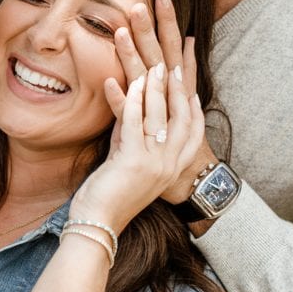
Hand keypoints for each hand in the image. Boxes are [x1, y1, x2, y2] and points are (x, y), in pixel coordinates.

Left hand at [70, 62, 204, 233]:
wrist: (97, 225)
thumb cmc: (108, 196)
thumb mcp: (127, 161)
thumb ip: (132, 137)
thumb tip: (132, 108)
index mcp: (171, 170)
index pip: (194, 134)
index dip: (195, 109)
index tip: (192, 88)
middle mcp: (168, 166)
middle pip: (182, 119)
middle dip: (179, 90)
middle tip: (174, 67)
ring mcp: (154, 164)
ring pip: (160, 116)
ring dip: (156, 88)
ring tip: (153, 67)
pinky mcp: (134, 161)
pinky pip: (136, 122)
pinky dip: (133, 99)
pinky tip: (128, 83)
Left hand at [108, 0, 214, 204]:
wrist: (110, 224)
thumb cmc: (123, 184)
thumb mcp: (137, 144)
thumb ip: (140, 117)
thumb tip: (141, 86)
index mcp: (180, 134)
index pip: (184, 80)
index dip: (180, 50)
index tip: (176, 18)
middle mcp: (174, 139)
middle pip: (172, 76)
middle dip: (164, 36)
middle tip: (157, 2)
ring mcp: (158, 149)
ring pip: (150, 92)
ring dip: (135, 56)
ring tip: (123, 26)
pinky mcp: (136, 159)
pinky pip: (129, 121)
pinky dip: (120, 99)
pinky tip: (110, 79)